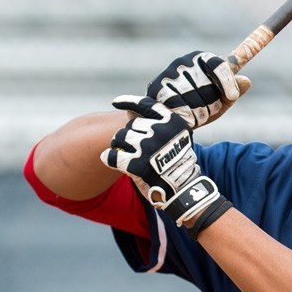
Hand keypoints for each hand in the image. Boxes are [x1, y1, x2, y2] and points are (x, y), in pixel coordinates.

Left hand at [100, 95, 222, 225]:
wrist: (184, 189)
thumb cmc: (179, 162)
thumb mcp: (178, 137)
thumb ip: (160, 124)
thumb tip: (129, 112)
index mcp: (171, 122)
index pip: (144, 105)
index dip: (128, 102)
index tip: (116, 102)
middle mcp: (159, 131)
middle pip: (130, 125)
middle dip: (128, 134)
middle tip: (132, 146)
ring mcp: (147, 147)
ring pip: (120, 137)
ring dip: (119, 145)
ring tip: (125, 153)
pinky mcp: (136, 165)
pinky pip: (113, 156)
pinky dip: (108, 157)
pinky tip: (107, 158)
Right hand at [146, 51, 248, 128]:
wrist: (167, 119)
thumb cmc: (197, 107)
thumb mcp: (219, 101)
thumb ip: (232, 92)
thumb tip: (246, 81)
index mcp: (200, 59)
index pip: (218, 64)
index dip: (227, 81)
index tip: (232, 96)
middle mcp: (183, 62)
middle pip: (208, 86)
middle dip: (211, 104)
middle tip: (206, 108)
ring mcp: (169, 75)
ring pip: (195, 99)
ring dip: (200, 113)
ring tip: (193, 114)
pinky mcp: (157, 90)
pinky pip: (182, 108)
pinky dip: (188, 118)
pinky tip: (183, 118)